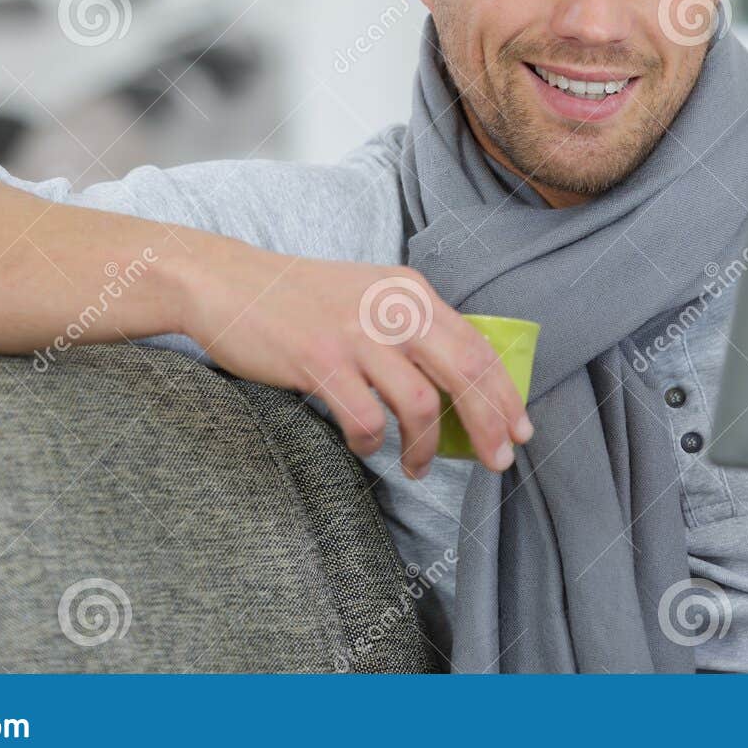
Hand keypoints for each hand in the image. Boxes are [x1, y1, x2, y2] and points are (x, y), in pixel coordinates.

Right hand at [175, 239, 531, 478]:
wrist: (227, 281)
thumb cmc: (299, 299)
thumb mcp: (368, 295)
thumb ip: (410, 325)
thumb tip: (457, 380)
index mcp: (410, 291)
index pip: (477, 345)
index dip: (505, 392)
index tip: (520, 430)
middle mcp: (392, 308)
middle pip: (464, 372)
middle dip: (489, 423)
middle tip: (498, 461)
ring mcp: (356, 334)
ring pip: (419, 403)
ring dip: (425, 446)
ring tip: (418, 467)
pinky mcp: (319, 360)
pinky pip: (365, 419)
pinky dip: (371, 443)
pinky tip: (366, 446)